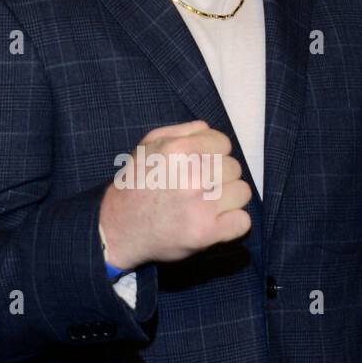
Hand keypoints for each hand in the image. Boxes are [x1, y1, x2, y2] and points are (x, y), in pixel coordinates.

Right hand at [98, 120, 252, 268]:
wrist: (118, 229)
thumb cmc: (136, 186)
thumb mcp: (148, 147)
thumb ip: (181, 132)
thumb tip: (209, 130)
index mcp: (177, 150)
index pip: (223, 144)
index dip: (214, 156)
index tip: (201, 168)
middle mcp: (190, 176)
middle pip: (234, 168)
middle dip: (220, 178)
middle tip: (200, 189)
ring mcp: (200, 206)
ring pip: (242, 193)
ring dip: (228, 200)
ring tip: (207, 205)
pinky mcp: (205, 233)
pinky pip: (243, 221)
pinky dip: (233, 224)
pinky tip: (216, 223)